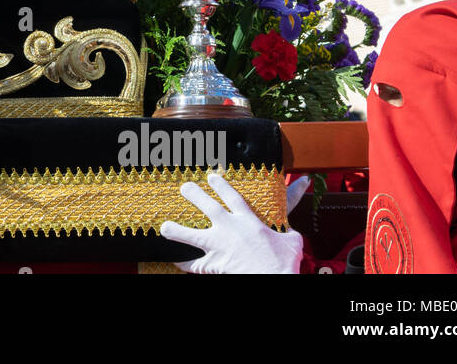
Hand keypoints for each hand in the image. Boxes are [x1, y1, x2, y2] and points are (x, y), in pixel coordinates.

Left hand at [159, 171, 304, 273]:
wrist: (275, 279)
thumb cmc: (285, 263)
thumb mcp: (292, 243)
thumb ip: (289, 233)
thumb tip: (292, 233)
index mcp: (249, 221)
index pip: (232, 197)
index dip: (221, 185)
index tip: (210, 177)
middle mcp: (231, 229)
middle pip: (209, 208)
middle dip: (195, 195)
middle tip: (183, 187)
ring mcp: (221, 246)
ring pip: (193, 235)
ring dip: (177, 231)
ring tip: (164, 227)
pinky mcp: (216, 264)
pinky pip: (195, 265)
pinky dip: (184, 264)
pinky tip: (174, 261)